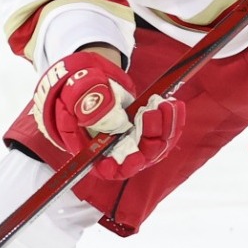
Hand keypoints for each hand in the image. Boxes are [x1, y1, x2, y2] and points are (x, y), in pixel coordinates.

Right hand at [29, 48, 182, 178]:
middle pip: (140, 157)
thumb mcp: (76, 94)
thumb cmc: (75, 90)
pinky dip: (171, 119)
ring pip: (156, 144)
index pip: (109, 169)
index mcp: (92, 150)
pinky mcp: (145, 128)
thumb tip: (106, 119)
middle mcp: (115, 151)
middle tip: (151, 112)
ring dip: (165, 127)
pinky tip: (172, 104)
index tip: (136, 157)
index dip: (124, 167)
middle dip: (151, 137)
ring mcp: (132, 140)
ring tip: (164, 104)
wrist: (90, 78)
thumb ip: (86, 106)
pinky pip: (165, 131)